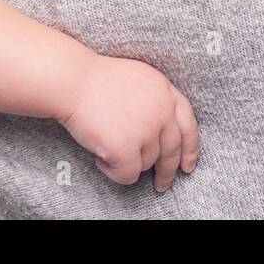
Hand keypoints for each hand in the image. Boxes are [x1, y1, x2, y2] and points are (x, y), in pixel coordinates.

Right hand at [56, 54, 198, 192]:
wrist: (73, 81)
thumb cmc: (97, 79)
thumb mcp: (140, 78)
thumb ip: (156, 100)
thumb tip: (162, 130)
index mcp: (165, 92)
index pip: (188, 125)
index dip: (190, 148)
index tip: (187, 166)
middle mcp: (162, 111)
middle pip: (172, 151)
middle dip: (167, 172)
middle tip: (162, 185)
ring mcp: (146, 131)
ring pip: (147, 164)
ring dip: (128, 162)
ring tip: (107, 147)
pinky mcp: (127, 149)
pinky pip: (128, 175)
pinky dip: (113, 172)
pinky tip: (100, 159)